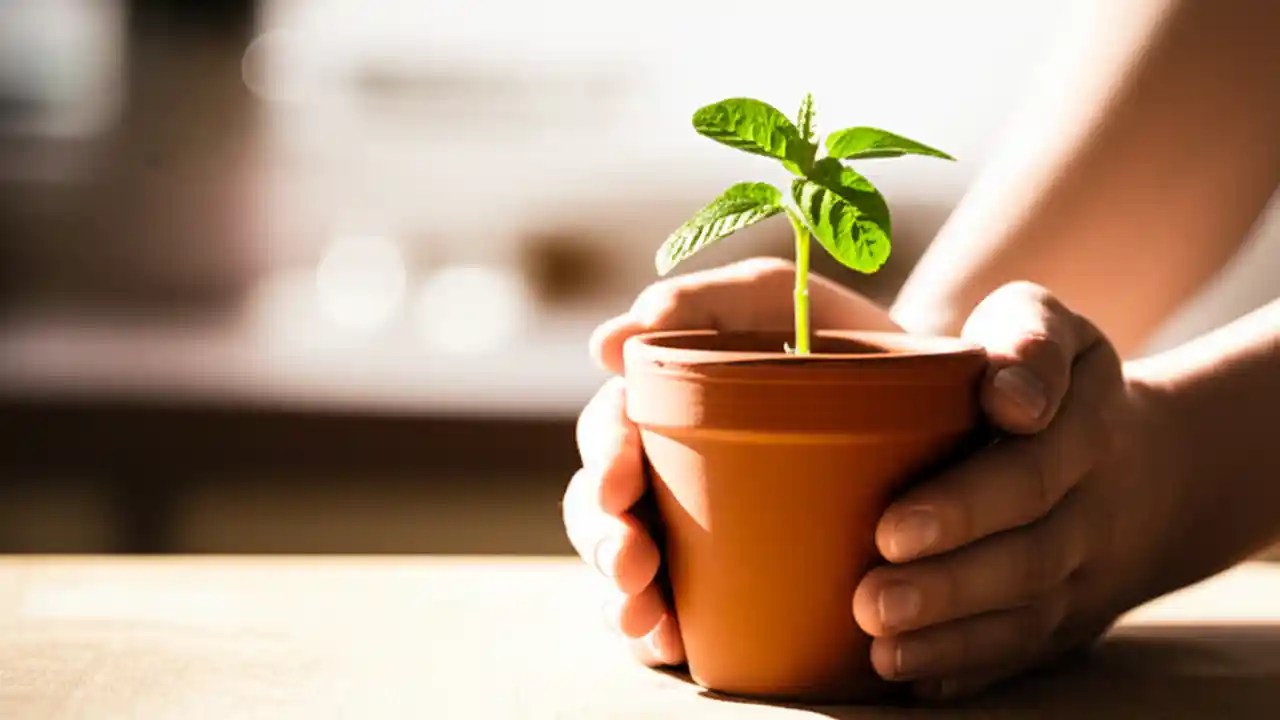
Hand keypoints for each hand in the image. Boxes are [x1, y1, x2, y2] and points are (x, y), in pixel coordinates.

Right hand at [562, 258, 896, 664]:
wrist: (934, 397)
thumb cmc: (843, 340)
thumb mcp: (777, 298)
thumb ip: (701, 300)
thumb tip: (604, 345)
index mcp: (664, 403)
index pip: (610, 428)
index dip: (603, 458)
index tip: (617, 488)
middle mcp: (667, 469)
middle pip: (603, 507)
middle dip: (603, 537)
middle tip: (631, 563)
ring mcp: (694, 528)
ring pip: (628, 567)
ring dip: (620, 594)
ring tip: (644, 615)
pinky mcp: (730, 578)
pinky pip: (676, 614)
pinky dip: (659, 632)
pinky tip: (672, 643)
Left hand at [854, 281, 1163, 699]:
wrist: (1145, 464)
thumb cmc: (1049, 378)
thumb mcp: (1046, 326)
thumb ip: (1025, 337)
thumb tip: (1009, 394)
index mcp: (1086, 425)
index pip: (1032, 469)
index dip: (966, 504)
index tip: (890, 529)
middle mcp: (1092, 506)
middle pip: (1027, 555)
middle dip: (946, 583)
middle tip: (869, 599)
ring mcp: (1084, 570)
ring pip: (1025, 614)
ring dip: (950, 635)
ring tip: (878, 641)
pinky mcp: (1067, 618)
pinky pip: (1024, 651)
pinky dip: (968, 668)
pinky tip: (911, 676)